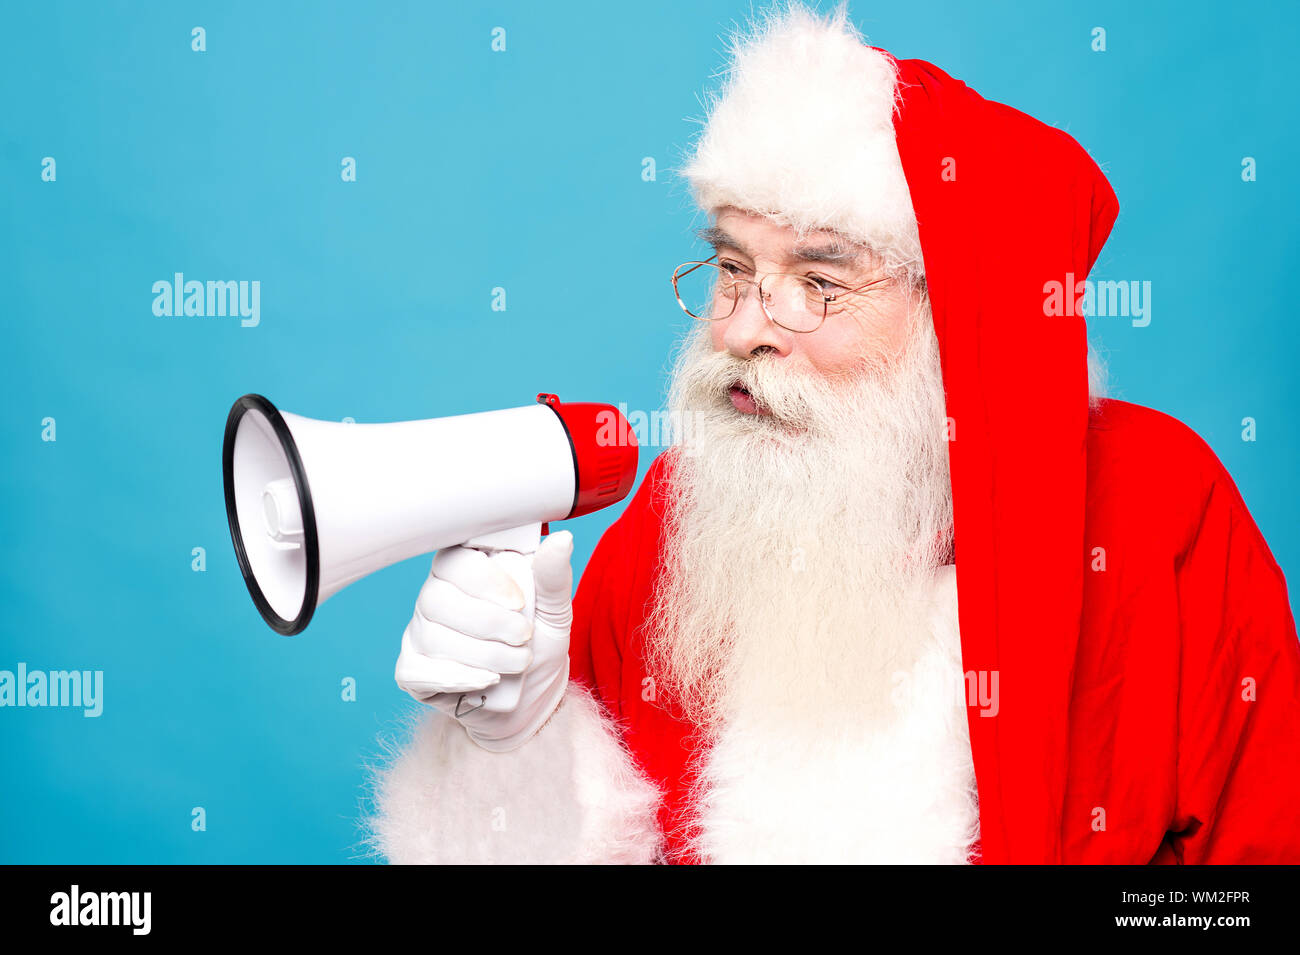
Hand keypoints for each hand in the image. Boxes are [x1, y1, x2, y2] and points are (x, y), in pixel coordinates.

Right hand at [394, 530, 573, 751]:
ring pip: (432, 637)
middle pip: (436, 599)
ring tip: (519, 662)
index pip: (454, 560)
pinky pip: (416, 671)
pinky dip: (457, 677)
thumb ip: (553, 576)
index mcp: (464, 570)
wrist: (530, 699)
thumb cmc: (537, 645)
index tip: (519, 602)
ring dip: (484, 654)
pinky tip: (487, 681)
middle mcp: (435, 597)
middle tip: (525, 636)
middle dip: (488, 622)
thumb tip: (562, 540)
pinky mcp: (412, 670)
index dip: (484, 580)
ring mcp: (420, 633)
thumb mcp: (553, 610)